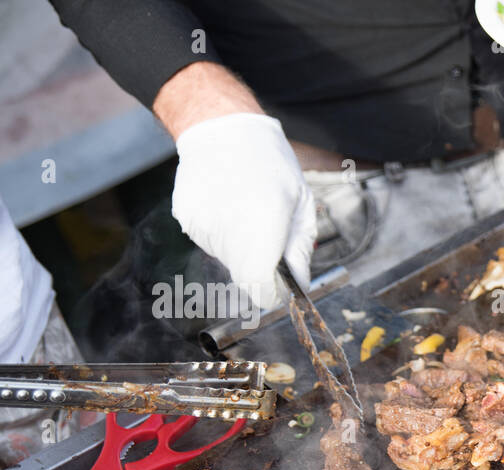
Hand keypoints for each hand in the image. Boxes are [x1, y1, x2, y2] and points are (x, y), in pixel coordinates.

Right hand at [171, 113, 315, 309]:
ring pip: (227, 260)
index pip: (260, 287)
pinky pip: (210, 241)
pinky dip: (223, 233)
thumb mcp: (302, 204)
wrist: (221, 128)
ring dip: (242, 248)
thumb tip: (299, 285)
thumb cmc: (271, 163)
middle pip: (244, 276)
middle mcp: (230, 229)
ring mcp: (203, 226)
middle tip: (270, 237)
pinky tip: (228, 204)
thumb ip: (299, 250)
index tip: (281, 287)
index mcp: (264, 225)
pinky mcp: (187, 219)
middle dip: (261, 269)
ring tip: (248, 211)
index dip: (272, 294)